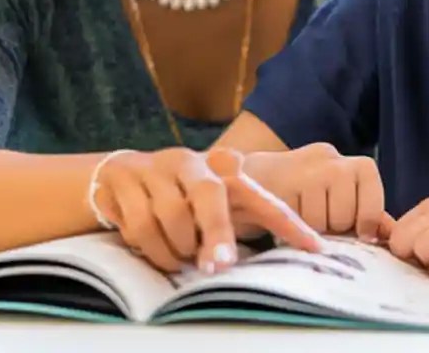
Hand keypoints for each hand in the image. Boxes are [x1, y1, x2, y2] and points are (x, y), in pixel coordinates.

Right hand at [93, 148, 322, 274]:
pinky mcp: (124, 178)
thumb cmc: (174, 197)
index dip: (287, 221)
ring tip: (176, 257)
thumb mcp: (206, 205)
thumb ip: (235, 219)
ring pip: (172, 216)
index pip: (259, 196)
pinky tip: (154, 251)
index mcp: (219, 170)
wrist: (114, 175)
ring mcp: (155, 167)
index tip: (314, 248)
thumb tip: (261, 250)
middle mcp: (191, 163)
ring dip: (176, 249)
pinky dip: (151, 249)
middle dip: (216, 232)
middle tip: (220, 265)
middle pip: (210, 194)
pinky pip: (141, 225)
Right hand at [244, 143, 386, 241]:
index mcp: (344, 160)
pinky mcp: (280, 185)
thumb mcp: (334, 200)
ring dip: (312, 230)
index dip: (367, 213)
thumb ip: (364, 214)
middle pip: (346, 210)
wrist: (246, 183)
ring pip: (322, 220)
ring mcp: (303, 169)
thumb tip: (392, 231)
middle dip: (334, 226)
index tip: (359, 232)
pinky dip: (293, 231)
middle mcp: (327, 157)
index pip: (370, 185)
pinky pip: (298, 222)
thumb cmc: (299, 198)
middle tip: (318, 222)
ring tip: (300, 220)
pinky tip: (286, 221)